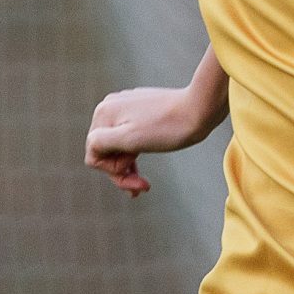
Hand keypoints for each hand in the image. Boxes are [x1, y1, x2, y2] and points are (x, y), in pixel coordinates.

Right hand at [85, 83, 220, 197]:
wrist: (202, 107)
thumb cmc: (169, 127)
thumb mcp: (130, 139)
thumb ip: (101, 142)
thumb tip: (91, 149)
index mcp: (104, 113)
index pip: (94, 155)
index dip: (113, 172)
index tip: (136, 176)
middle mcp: (111, 106)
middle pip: (105, 151)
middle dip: (121, 171)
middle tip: (142, 186)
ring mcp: (127, 107)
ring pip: (118, 146)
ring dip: (128, 167)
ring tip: (143, 184)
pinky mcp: (142, 110)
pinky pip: (131, 137)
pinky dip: (136, 154)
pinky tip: (144, 168)